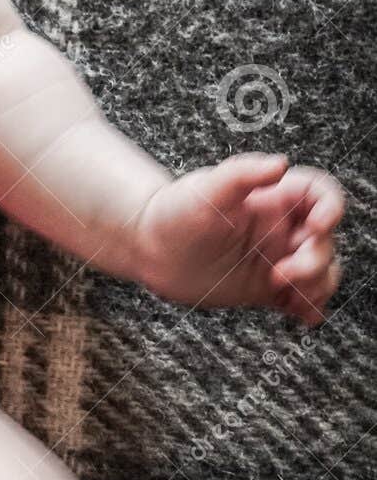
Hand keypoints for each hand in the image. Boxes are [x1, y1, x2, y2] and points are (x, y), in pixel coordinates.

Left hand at [133, 152, 344, 325]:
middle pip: (324, 240)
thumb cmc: (174, 211)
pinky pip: (302, 300)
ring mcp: (276, 259)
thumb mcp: (206, 188)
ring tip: (284, 290)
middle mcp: (280, 228)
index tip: (317, 225)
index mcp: (272, 198)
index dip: (331, 206)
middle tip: (281, 272)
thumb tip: (280, 163)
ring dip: (317, 284)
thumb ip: (242, 173)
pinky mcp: (266, 289)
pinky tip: (301, 316)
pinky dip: (310, 308)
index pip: (319, 194)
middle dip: (314, 258)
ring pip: (322, 271)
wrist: (149, 249)